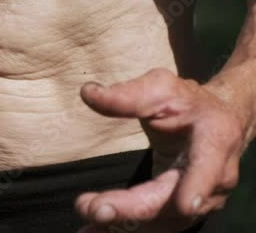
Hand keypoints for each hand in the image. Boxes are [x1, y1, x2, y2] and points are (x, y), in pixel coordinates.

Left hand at [75, 68, 247, 232]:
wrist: (217, 122)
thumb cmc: (187, 102)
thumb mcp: (161, 88)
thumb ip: (128, 95)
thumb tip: (89, 94)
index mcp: (214, 141)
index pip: (206, 167)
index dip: (197, 186)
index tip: (185, 204)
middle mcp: (215, 178)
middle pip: (174, 202)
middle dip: (133, 210)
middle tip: (94, 209)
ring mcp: (203, 199)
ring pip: (165, 221)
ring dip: (126, 227)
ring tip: (88, 227)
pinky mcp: (185, 210)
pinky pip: (159, 225)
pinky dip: (129, 229)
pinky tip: (98, 231)